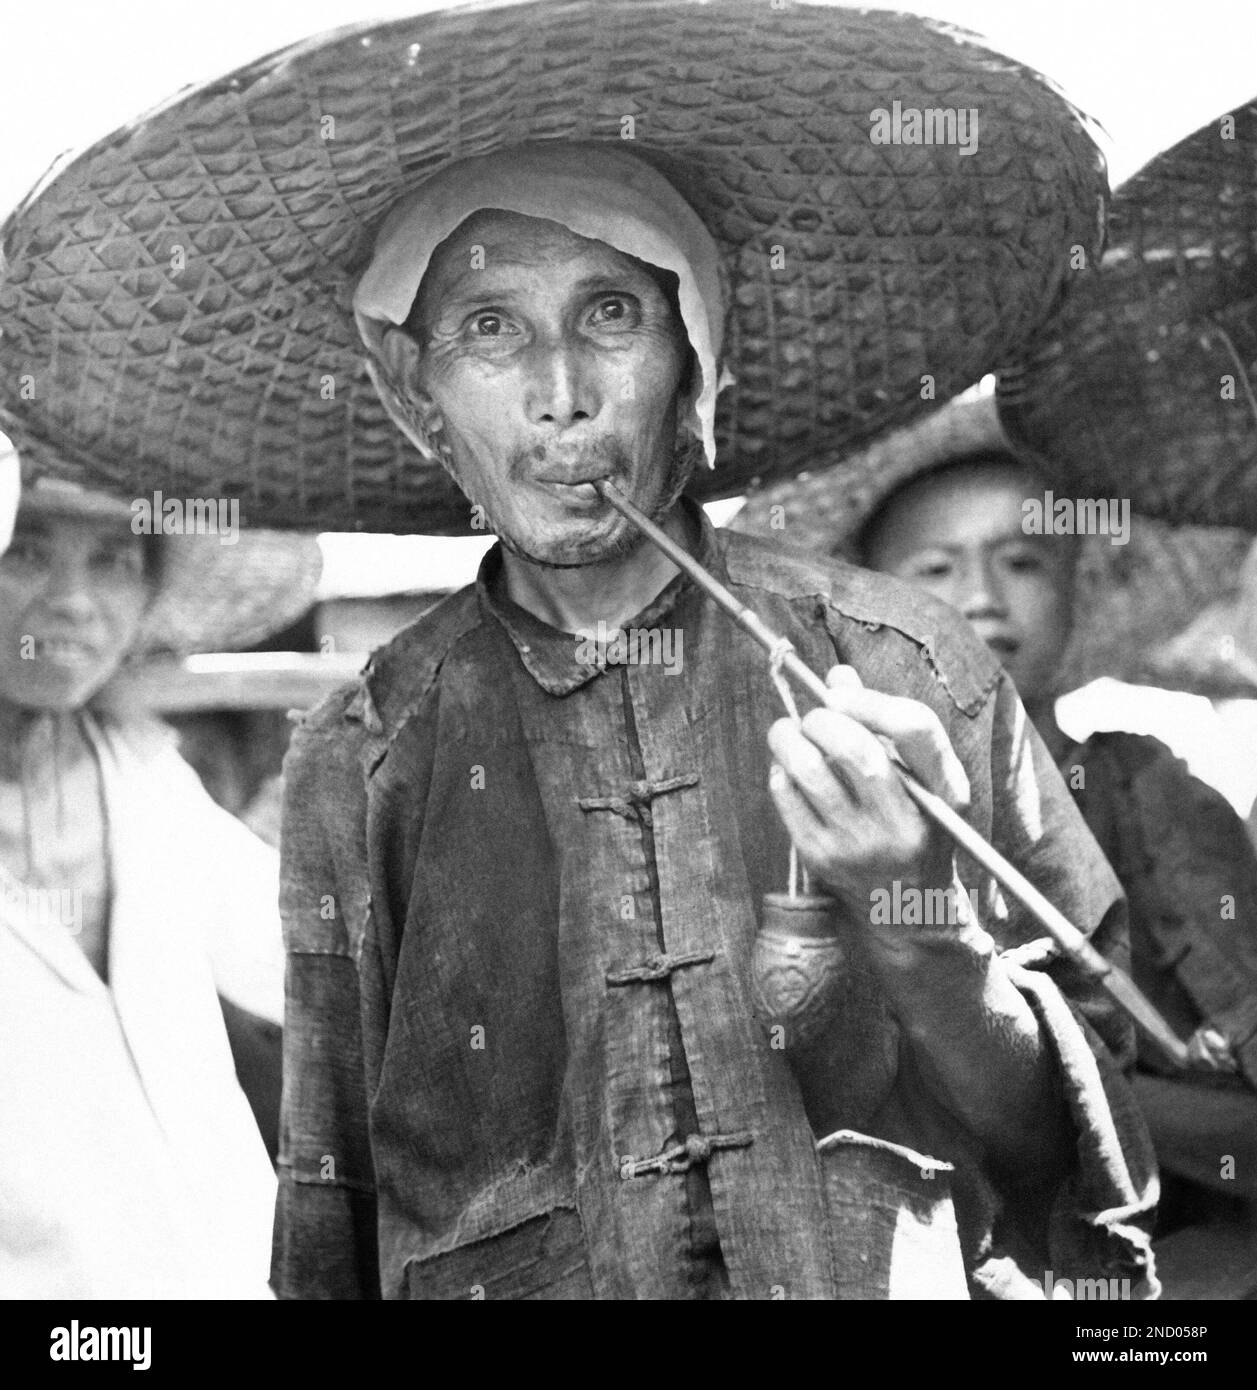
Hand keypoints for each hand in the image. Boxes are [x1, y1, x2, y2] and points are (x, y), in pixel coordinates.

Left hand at [767, 665, 969, 926]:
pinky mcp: (823, 857)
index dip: (871, 700)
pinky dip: (780, 769)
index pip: (916, 728)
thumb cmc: (913, 825)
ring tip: (788, 730)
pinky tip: (787, 767)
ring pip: (811, 771)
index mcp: (945, 792)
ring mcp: (862, 845)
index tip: (841, 694)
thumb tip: (838, 677)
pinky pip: (787, 797)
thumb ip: (885, 724)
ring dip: (789, 738)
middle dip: (825, 719)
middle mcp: (906, 822)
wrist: (905, 907)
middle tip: (814, 716)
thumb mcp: (922, 779)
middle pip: (858, 750)